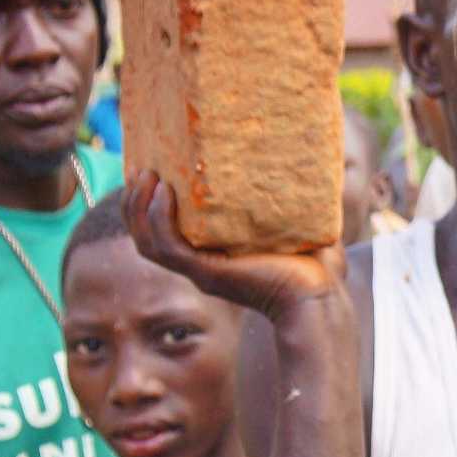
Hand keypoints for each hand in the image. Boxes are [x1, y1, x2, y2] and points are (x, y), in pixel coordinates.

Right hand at [123, 173, 348, 320]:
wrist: (321, 296)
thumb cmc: (317, 267)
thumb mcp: (294, 225)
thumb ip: (288, 199)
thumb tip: (300, 159)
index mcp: (212, 255)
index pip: (164, 231)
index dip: (149, 204)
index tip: (150, 170)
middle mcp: (200, 265)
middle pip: (146, 235)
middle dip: (135, 203)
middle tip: (141, 169)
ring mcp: (201, 271)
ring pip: (148, 242)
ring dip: (138, 209)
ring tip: (145, 176)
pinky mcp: (207, 273)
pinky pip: (167, 248)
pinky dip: (158, 220)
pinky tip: (163, 193)